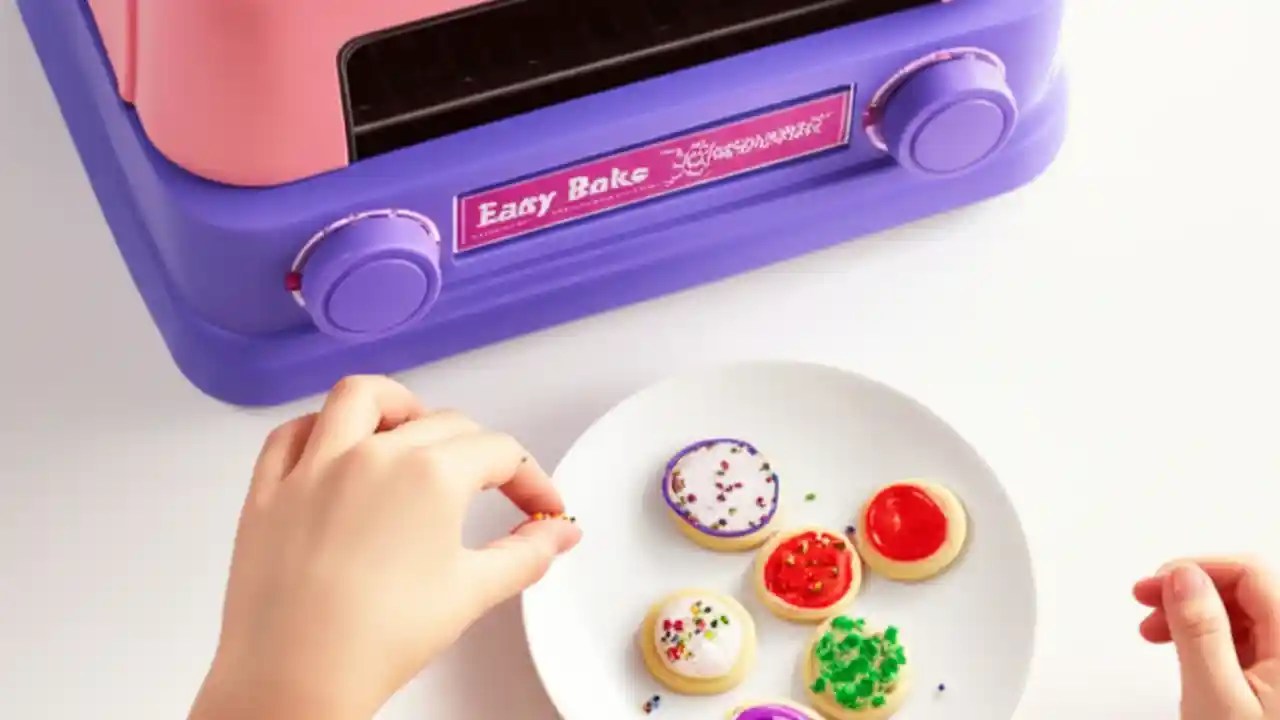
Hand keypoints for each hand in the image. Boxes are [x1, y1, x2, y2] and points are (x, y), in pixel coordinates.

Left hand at [188, 376, 581, 719]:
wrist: (296, 677)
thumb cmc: (377, 640)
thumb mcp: (471, 593)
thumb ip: (527, 553)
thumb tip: (560, 533)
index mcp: (430, 474)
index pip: (500, 452)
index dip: (531, 479)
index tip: (538, 506)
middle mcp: (372, 453)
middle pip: (443, 421)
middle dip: (479, 449)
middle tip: (491, 487)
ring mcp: (314, 465)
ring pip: (359, 396)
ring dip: (396, 404)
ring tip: (413, 429)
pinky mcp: (269, 488)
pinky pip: (291, 433)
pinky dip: (318, 428)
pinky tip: (336, 448)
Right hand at [1134, 557, 1279, 718]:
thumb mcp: (1216, 696)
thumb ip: (1201, 633)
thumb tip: (1184, 578)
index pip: (1251, 573)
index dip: (1199, 569)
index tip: (1156, 584)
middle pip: (1247, 591)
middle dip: (1190, 590)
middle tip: (1147, 599)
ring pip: (1243, 615)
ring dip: (1194, 614)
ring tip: (1155, 630)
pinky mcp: (1278, 685)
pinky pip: (1246, 643)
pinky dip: (1208, 639)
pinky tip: (1184, 651)